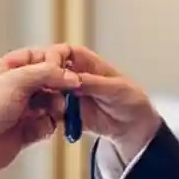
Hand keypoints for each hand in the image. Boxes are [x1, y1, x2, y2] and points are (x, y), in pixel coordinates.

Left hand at [0, 47, 80, 171]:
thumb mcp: (16, 80)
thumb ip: (46, 73)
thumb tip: (72, 77)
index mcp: (7, 69)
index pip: (36, 57)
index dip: (54, 61)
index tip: (69, 68)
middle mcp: (15, 88)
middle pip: (47, 81)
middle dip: (58, 87)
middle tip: (66, 93)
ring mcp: (20, 109)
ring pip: (50, 103)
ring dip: (56, 107)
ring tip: (55, 112)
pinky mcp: (25, 130)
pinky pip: (46, 124)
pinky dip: (47, 125)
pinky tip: (41, 128)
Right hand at [54, 45, 161, 161]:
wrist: (134, 126)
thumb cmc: (131, 100)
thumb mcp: (116, 89)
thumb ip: (94, 83)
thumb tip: (73, 79)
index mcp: (87, 63)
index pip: (64, 51)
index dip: (55, 56)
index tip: (51, 68)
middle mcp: (74, 77)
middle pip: (50, 70)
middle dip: (44, 78)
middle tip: (45, 90)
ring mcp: (69, 95)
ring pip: (47, 92)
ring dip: (46, 99)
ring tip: (55, 108)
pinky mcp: (67, 114)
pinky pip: (52, 112)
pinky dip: (50, 115)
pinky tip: (53, 119)